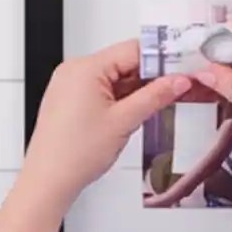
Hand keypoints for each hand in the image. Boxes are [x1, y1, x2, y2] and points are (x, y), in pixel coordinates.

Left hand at [23, 40, 191, 204]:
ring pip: (114, 78)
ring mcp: (70, 85)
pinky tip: (134, 113)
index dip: (161, 59)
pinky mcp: (70, 99)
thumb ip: (155, 96)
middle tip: (176, 89)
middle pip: (124, 62)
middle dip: (150, 77)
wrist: (49, 180)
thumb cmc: (74, 154)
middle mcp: (74, 71)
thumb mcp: (124, 121)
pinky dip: (120, 99)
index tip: (181, 70)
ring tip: (156, 106)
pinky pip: (102, 89)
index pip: (133, 50)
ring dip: (136, 90)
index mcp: (85, 68)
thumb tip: (178, 81)